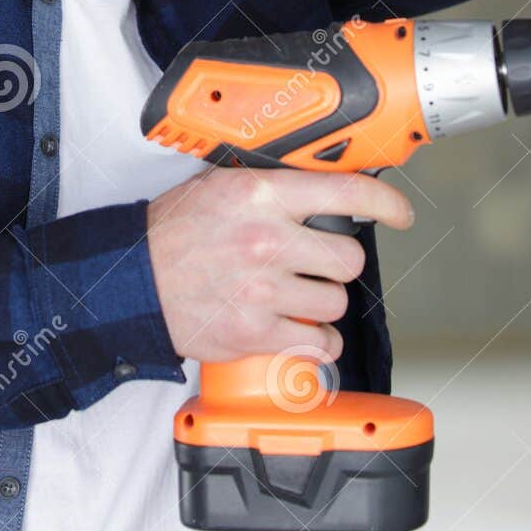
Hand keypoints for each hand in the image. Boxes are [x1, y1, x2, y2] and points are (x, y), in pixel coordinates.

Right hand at [145, 167, 414, 364]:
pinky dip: (315, 342)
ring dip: (324, 303)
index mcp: (261, 195)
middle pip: (349, 258)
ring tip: (297, 297)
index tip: (400, 213)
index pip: (346, 192)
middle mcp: (267, 241)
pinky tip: (297, 329)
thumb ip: (273, 187)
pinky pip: (317, 343)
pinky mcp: (254, 333)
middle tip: (316, 264)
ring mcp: (262, 290)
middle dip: (337, 263)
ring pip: (336, 302)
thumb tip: (323, 188)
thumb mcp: (221, 186)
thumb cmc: (173, 232)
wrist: (131, 279)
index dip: (385, 203)